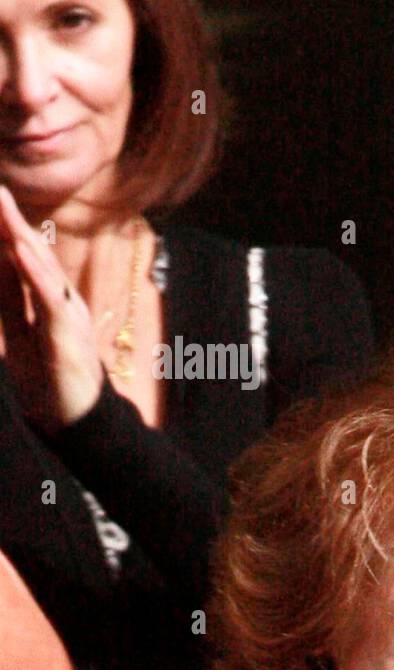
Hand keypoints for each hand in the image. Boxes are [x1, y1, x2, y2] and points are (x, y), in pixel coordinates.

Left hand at [0, 185, 102, 432]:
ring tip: (4, 208)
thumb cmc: (51, 387)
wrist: (77, 427)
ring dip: (22, 238)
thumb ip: (10, 304)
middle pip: (33, 258)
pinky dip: (37, 275)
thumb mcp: (21, 338)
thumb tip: (0, 267)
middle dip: (11, 222)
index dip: (4, 232)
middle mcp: (61, 306)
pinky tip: (22, 252)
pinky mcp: (68, 341)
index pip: (20, 262)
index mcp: (46, 306)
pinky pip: (50, 302)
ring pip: (43, 273)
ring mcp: (67, 322)